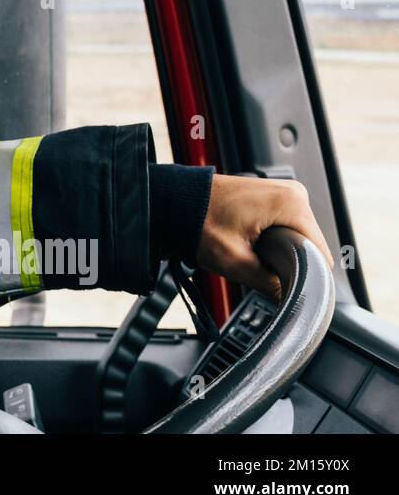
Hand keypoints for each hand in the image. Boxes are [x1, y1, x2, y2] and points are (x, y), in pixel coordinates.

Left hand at [196, 175, 334, 302]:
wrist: (173, 201)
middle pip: (311, 245)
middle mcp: (295, 193)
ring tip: (254, 252)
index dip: (307, 276)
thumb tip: (294, 301)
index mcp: (292, 203)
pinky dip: (275, 240)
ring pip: (299, 238)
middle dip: (291, 262)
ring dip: (282, 252)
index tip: (288, 286)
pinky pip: (287, 227)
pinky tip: (254, 243)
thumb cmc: (197, 222)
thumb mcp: (234, 261)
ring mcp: (285, 193)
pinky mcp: (274, 197)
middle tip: (259, 267)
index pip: (320, 252)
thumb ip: (269, 283)